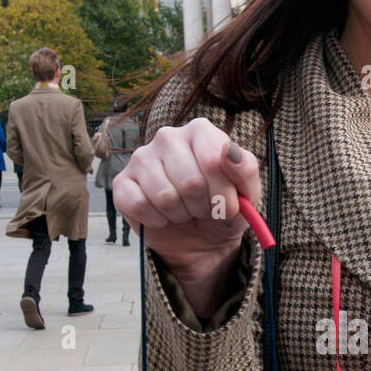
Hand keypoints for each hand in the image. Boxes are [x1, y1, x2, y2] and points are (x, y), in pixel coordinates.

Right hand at [112, 117, 260, 277]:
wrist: (203, 239)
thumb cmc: (224, 207)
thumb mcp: (247, 192)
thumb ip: (246, 169)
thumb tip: (228, 152)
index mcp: (200, 131)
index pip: (214, 160)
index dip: (224, 193)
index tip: (229, 205)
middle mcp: (167, 137)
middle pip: (190, 183)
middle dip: (203, 207)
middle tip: (204, 209)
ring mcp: (141, 158)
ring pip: (165, 197)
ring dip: (181, 215)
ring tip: (185, 211)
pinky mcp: (122, 183)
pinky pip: (140, 206)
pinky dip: (157, 222)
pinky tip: (163, 217)